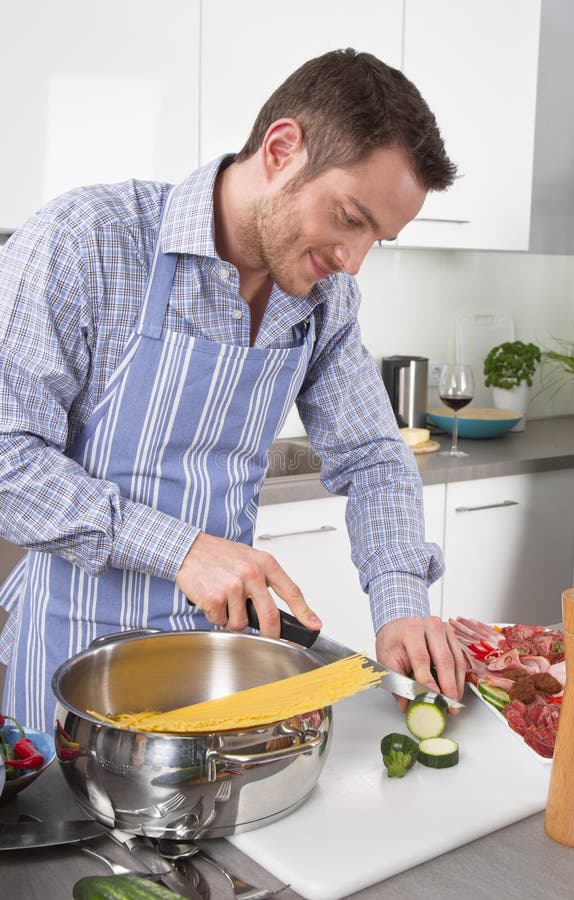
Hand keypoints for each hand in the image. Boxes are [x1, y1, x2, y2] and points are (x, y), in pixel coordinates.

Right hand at [175, 532, 321, 636]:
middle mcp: (252, 574)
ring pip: (241, 623)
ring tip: (225, 602)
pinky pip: (221, 621)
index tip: (314, 625)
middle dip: (271, 634)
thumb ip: (264, 579)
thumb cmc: (219, 554)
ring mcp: (233, 586)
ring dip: (233, 620)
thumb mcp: (249, 558)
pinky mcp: (215, 597)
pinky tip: (212, 600)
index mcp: (265, 563)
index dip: (305, 612)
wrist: (189, 548)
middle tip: (269, 638)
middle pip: (270, 616)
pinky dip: (216, 616)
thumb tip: (277, 608)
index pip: (291, 591)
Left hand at [375, 615, 466, 713]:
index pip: (421, 657)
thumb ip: (397, 681)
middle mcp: (430, 626)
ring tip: (453, 702)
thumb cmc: (393, 640)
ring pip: (456, 660)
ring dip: (456, 684)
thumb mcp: (387, 658)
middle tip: (448, 704)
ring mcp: (444, 629)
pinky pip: (460, 659)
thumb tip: (406, 704)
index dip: (428, 678)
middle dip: (448, 685)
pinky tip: (456, 690)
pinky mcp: (452, 636)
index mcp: (410, 629)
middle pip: (444, 659)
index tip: (433, 695)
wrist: (399, 624)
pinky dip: (459, 677)